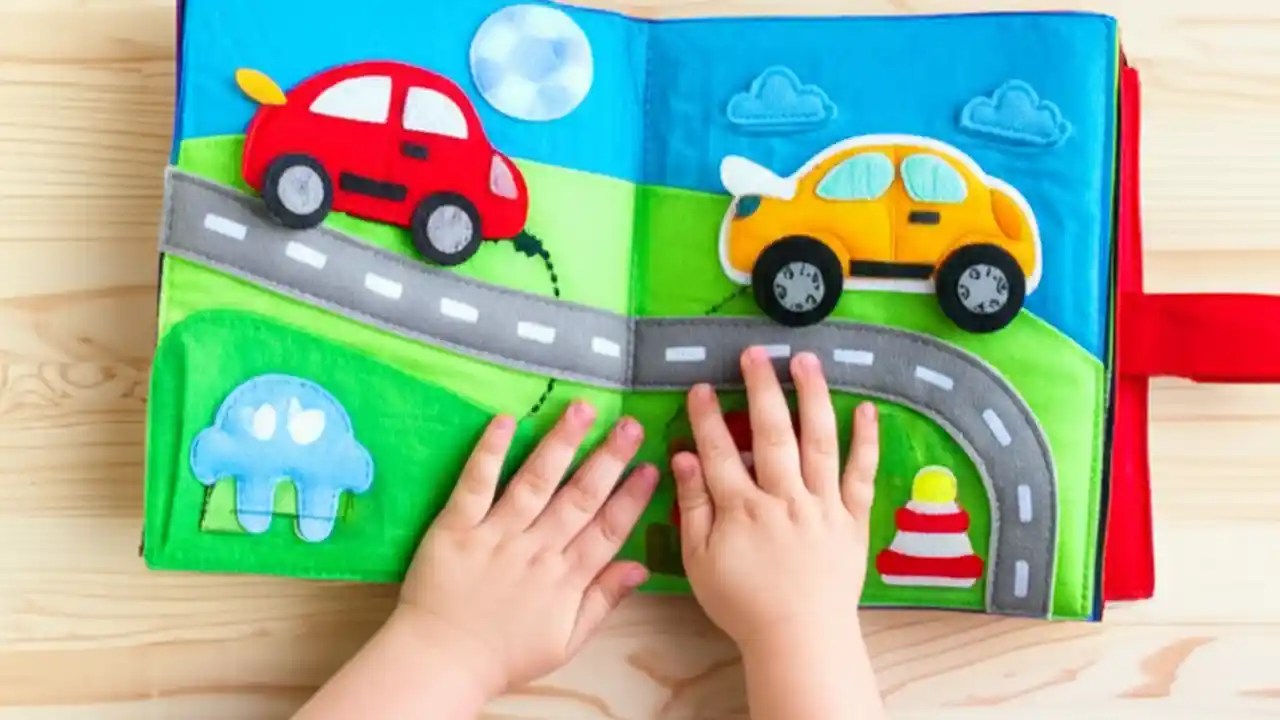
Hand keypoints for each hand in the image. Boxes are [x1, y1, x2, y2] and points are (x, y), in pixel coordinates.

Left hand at [396, 402, 657, 699]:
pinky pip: (476, 484)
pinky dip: (490, 451)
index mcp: (566, 578)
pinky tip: (506, 421)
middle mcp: (536, 551)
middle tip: (629, 424)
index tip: (653, 465)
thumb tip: (641, 567)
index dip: (632, 497)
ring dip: (560, 443)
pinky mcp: (456, 527)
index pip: (608, 529)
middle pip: (579, 497)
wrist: (441, 662)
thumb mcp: (566, 641)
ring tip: (581, 409)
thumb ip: (603, 600)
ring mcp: (496, 536)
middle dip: (608, 459)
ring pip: (535, 482)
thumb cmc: (505, 655)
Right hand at [673, 347, 879, 648]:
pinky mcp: (852, 519)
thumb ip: (693, 507)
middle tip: (754, 353)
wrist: (799, 639)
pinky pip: (861, 475)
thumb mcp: (700, 562)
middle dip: (760, 389)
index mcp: (742, 510)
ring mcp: (822, 506)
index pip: (719, 452)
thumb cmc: (744, 604)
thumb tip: (683, 458)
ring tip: (805, 360)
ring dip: (812, 397)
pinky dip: (865, 441)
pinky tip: (865, 409)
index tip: (702, 385)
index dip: (707, 417)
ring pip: (818, 442)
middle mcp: (784, 499)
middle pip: (771, 434)